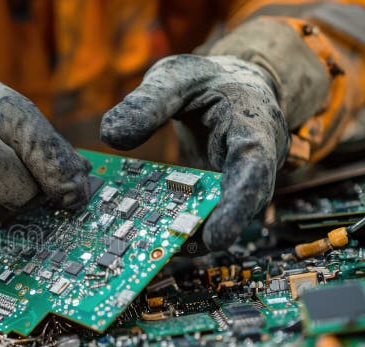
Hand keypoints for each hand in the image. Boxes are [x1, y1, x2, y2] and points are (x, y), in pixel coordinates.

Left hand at [101, 55, 288, 250]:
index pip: (254, 168)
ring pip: (222, 217)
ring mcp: (239, 184)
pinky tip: (146, 233)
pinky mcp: (220, 195)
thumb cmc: (205, 81)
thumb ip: (147, 101)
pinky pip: (205, 215)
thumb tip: (109, 134)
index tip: (216, 237)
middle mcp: (255, 163)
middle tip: (169, 249)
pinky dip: (178, 226)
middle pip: (241, 205)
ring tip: (149, 245)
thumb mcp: (175, 77)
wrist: (228, 87)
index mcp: (253, 126)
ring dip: (188, 234)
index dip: (237, 205)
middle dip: (207, 231)